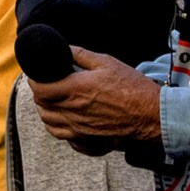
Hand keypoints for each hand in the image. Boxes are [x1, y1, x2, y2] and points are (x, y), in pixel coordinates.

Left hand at [32, 46, 163, 142]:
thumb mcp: (106, 62)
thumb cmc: (132, 88)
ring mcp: (81, 130)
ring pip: (50, 125)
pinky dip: (62, 131)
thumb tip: (63, 48)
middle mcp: (74, 112)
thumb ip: (80, 54)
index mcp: (75, 90)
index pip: (40, 90)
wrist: (154, 116)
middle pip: (42, 107)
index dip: (35, 81)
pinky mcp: (91, 142)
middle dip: (40, 96)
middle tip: (47, 87)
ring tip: (54, 104)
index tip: (38, 76)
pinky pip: (67, 140)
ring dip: (48, 113)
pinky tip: (68, 122)